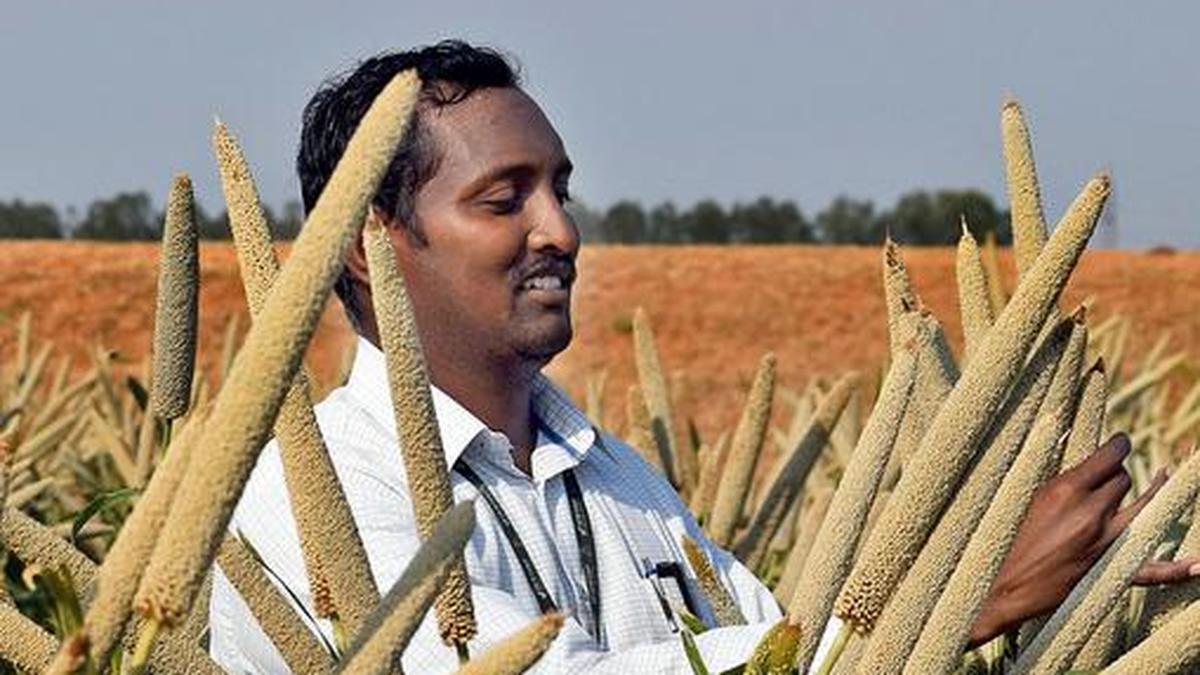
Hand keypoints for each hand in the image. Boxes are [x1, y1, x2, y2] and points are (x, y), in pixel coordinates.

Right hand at [969, 433, 1199, 644]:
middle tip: (1101, 483)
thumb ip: (1064, 479)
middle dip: (1115, 477)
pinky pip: (1153, 570)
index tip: (1120, 443)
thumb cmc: (1012, 538)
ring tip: (1155, 480)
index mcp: (1066, 490)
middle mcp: (1091, 512)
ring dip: (1144, 495)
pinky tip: (1199, 564)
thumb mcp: (1032, 498)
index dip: (1119, 446)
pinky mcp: (1110, 570)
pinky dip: (1177, 568)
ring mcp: (1105, 542)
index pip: (1110, 455)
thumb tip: (1088, 459)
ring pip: (1143, 507)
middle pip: (1123, 480)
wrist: (1005, 586)